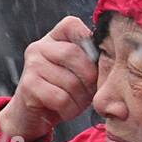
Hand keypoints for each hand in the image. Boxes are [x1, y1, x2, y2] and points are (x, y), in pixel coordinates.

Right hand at [0, 16, 98, 141]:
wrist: (35, 116)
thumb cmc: (65, 91)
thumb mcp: (82, 72)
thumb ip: (93, 59)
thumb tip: (113, 59)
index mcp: (54, 38)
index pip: (72, 24)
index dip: (89, 42)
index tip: (96, 62)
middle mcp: (39, 47)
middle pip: (74, 54)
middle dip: (90, 78)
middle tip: (91, 91)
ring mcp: (31, 65)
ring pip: (70, 80)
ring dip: (81, 98)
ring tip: (78, 102)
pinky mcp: (28, 86)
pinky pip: (60, 97)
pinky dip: (69, 108)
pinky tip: (66, 109)